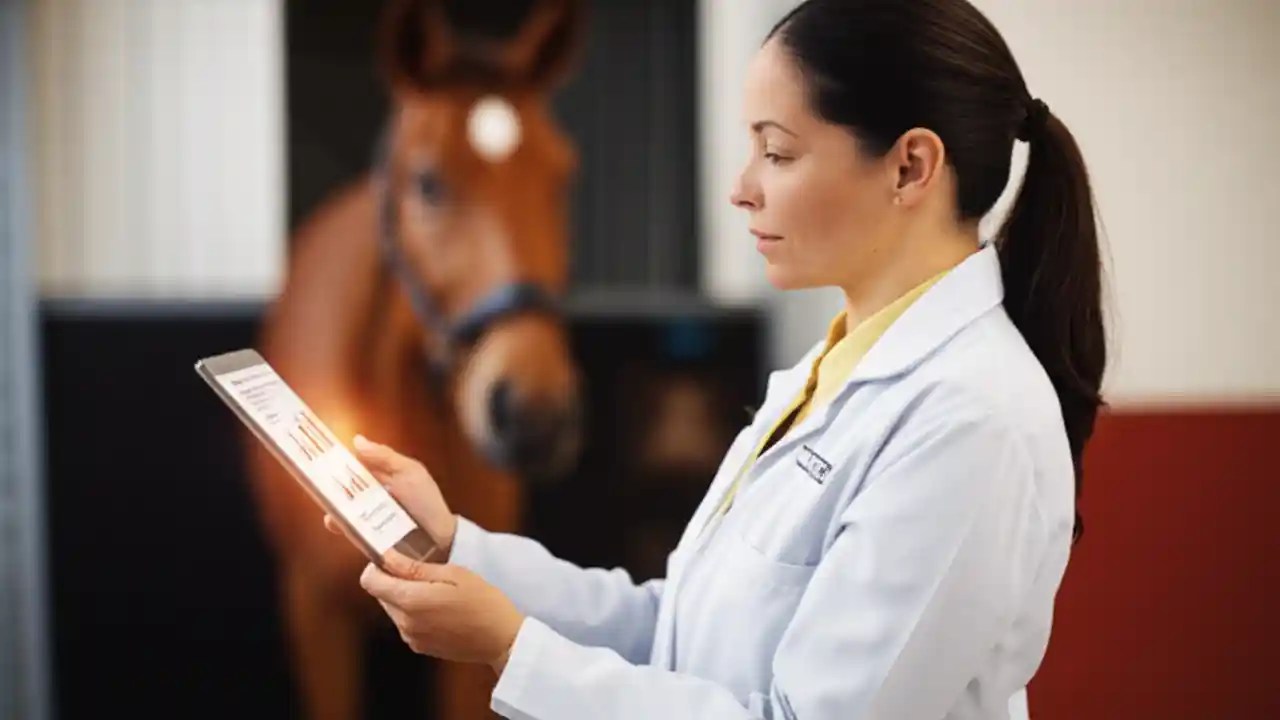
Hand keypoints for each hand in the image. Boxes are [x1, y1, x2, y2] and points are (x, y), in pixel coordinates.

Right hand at [323, 435, 457, 558]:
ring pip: (342, 509)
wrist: (441, 541)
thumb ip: (385, 456)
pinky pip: (349, 529)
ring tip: (329, 505)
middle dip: (329, 485)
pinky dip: (342, 525)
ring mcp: (367, 518)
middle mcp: (370, 497)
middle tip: (317, 481)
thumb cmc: (427, 503)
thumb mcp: (410, 472)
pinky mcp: (366, 538)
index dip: (336, 461)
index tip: (317, 455)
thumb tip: (356, 440)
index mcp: (380, 477)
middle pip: (343, 488)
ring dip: (333, 506)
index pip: (353, 466)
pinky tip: (337, 522)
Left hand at [360, 550, 523, 672]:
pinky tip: (440, 609)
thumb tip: (387, 556)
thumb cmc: (484, 602)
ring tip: (438, 592)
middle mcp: (405, 623)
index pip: (370, 581)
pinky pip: (406, 623)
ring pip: (394, 608)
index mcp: (411, 601)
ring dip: (406, 597)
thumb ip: (415, 567)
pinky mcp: (420, 646)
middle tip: (427, 573)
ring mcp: (411, 637)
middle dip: (395, 581)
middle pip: (381, 594)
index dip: (379, 566)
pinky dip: (415, 613)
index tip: (397, 559)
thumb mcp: (454, 574)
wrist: (502, 639)